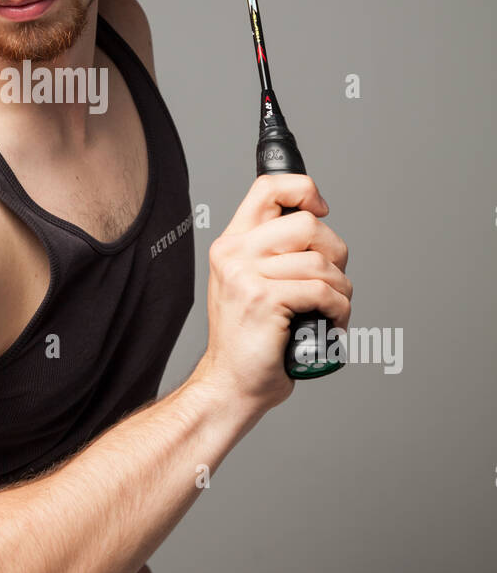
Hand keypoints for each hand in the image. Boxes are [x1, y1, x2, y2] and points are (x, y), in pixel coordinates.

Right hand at [200, 173, 351, 411]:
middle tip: (331, 280)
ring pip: (321, 262)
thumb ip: (273, 253)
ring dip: (341, 290)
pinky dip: (339, 310)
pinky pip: (322, 291)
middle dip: (335, 253)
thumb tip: (318, 224)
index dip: (304, 190)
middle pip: (307, 223)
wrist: (231, 384)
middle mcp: (234, 253)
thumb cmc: (251, 340)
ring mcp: (246, 276)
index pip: (269, 187)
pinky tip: (331, 324)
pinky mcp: (263, 300)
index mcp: (232, 243)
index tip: (320, 211)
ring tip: (332, 310)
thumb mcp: (251, 283)